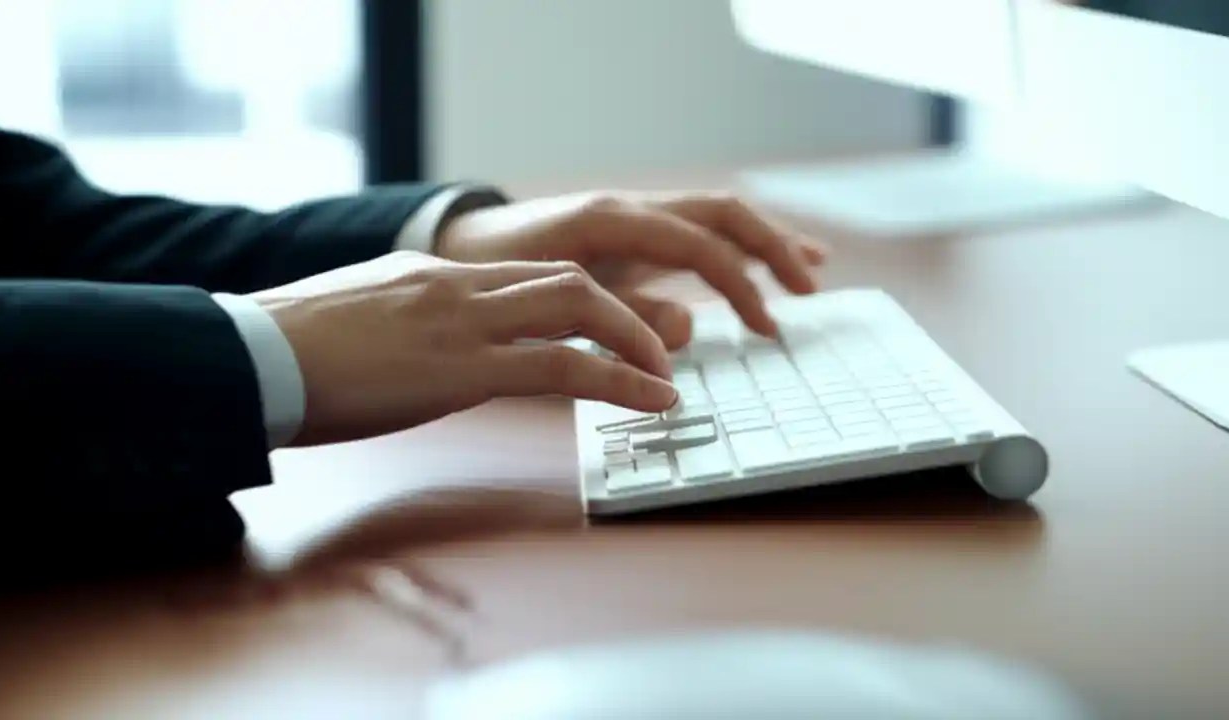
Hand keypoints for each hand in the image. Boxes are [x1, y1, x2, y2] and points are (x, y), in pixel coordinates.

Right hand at [250, 251, 677, 446]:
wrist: (249, 357)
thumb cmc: (289, 351)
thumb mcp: (358, 322)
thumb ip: (403, 325)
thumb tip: (418, 351)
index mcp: (433, 276)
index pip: (531, 273)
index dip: (584, 299)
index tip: (610, 327)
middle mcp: (458, 287)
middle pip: (570, 280)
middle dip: (625, 315)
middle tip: (656, 351)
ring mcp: (463, 323)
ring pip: (579, 310)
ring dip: (635, 342)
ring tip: (664, 380)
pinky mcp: (462, 369)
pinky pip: (562, 366)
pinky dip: (618, 381)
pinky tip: (649, 401)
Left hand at [437, 191, 826, 347]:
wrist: (457, 247)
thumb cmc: (492, 276)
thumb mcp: (546, 305)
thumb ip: (615, 318)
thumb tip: (687, 326)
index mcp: (608, 220)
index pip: (698, 244)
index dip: (740, 285)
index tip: (766, 327)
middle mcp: (628, 210)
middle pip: (721, 214)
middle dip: (771, 248)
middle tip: (810, 289)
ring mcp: (631, 219)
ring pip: (715, 217)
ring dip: (764, 240)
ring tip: (810, 269)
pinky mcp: (630, 237)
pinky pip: (694, 233)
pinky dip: (735, 247)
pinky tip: (765, 263)